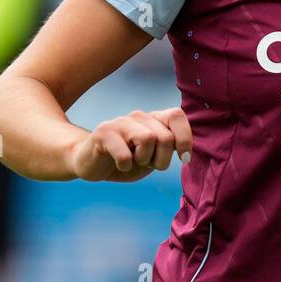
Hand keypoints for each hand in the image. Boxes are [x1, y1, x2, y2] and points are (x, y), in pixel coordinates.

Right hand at [70, 107, 192, 181]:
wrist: (92, 163)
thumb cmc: (127, 160)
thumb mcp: (154, 156)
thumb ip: (170, 148)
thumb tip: (188, 151)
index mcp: (154, 120)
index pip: (177, 115)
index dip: (185, 138)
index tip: (183, 159)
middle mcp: (139, 116)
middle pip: (165, 137)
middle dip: (162, 160)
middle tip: (147, 164)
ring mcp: (120, 122)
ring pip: (148, 139)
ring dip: (144, 160)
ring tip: (133, 162)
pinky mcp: (103, 132)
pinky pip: (125, 154)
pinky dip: (125, 166)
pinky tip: (118, 165)